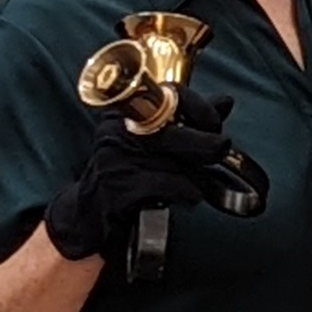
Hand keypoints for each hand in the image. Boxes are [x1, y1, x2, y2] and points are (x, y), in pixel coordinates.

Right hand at [42, 94, 243, 262]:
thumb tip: (225, 102)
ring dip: (199, 178)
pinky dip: (187, 194)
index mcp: (124, 113)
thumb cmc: (124, 176)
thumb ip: (187, 121)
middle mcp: (117, 132)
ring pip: (178, 164)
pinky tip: (185, 198)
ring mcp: (116, 160)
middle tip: (221, 151)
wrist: (86, 215)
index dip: (202, 109)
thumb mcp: (151, 143)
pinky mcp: (120, 189)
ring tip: (199, 185)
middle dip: (208, 145)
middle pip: (178, 133)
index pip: (171, 95)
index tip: (216, 124)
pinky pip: (170, 186)